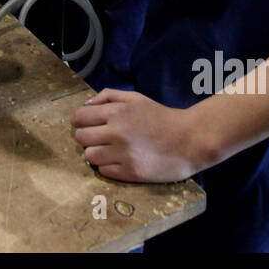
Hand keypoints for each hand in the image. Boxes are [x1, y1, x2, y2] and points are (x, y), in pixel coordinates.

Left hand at [71, 88, 210, 182]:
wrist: (189, 140)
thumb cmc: (161, 117)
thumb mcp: (136, 98)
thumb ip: (108, 96)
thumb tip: (86, 105)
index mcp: (117, 112)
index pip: (79, 117)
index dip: (79, 120)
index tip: (85, 124)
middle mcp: (117, 133)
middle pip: (80, 137)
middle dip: (86, 136)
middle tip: (98, 137)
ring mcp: (123, 154)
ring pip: (89, 156)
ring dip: (96, 153)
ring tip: (109, 150)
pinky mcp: (130, 173)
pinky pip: (103, 171)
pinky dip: (107, 166)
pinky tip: (120, 159)